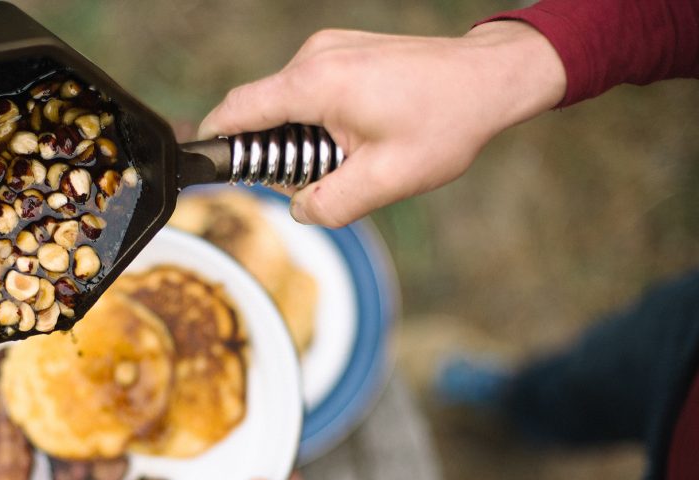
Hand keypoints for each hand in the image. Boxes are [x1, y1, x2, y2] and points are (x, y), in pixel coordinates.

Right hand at [198, 21, 566, 226]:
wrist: (490, 79)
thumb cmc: (445, 122)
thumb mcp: (386, 181)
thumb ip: (330, 204)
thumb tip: (300, 210)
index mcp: (316, 84)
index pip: (239, 110)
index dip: (217, 140)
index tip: (209, 167)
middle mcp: (315, 57)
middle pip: (261, 110)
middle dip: (276, 151)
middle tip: (320, 176)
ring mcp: (329, 49)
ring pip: (287, 102)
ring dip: (303, 137)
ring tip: (352, 156)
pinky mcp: (343, 52)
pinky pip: (310, 90)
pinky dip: (320, 120)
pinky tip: (361, 135)